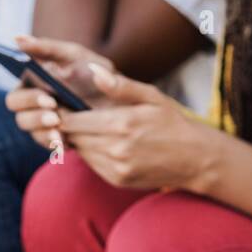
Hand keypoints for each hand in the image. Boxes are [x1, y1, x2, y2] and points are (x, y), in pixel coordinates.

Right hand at [5, 36, 115, 148]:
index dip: (27, 99)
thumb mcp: (75, 55)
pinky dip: (56, 142)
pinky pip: (47, 144)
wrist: (124, 100)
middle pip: (19, 118)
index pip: (15, 96)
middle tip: (56, 115)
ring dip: (43, 130)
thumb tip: (16, 39)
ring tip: (62, 128)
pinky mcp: (56, 138)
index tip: (48, 98)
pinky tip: (67, 141)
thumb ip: (46, 47)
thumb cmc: (97, 72)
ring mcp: (43, 123)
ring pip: (31, 131)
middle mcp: (33, 105)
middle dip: (35, 115)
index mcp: (33, 85)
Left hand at [49, 64, 215, 190]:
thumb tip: (93, 71)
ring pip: (81, 151)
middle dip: (66, 126)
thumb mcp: (151, 97)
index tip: (55, 105)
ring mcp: (116, 168)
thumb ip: (121, 86)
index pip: (73, 120)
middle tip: (63, 114)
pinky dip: (92, 153)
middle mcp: (115, 149)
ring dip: (78, 140)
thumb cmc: (173, 122)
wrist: (195, 158)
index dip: (60, 113)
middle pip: (73, 137)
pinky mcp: (117, 180)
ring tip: (84, 126)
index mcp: (121, 124)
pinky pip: (93, 164)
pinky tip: (101, 143)